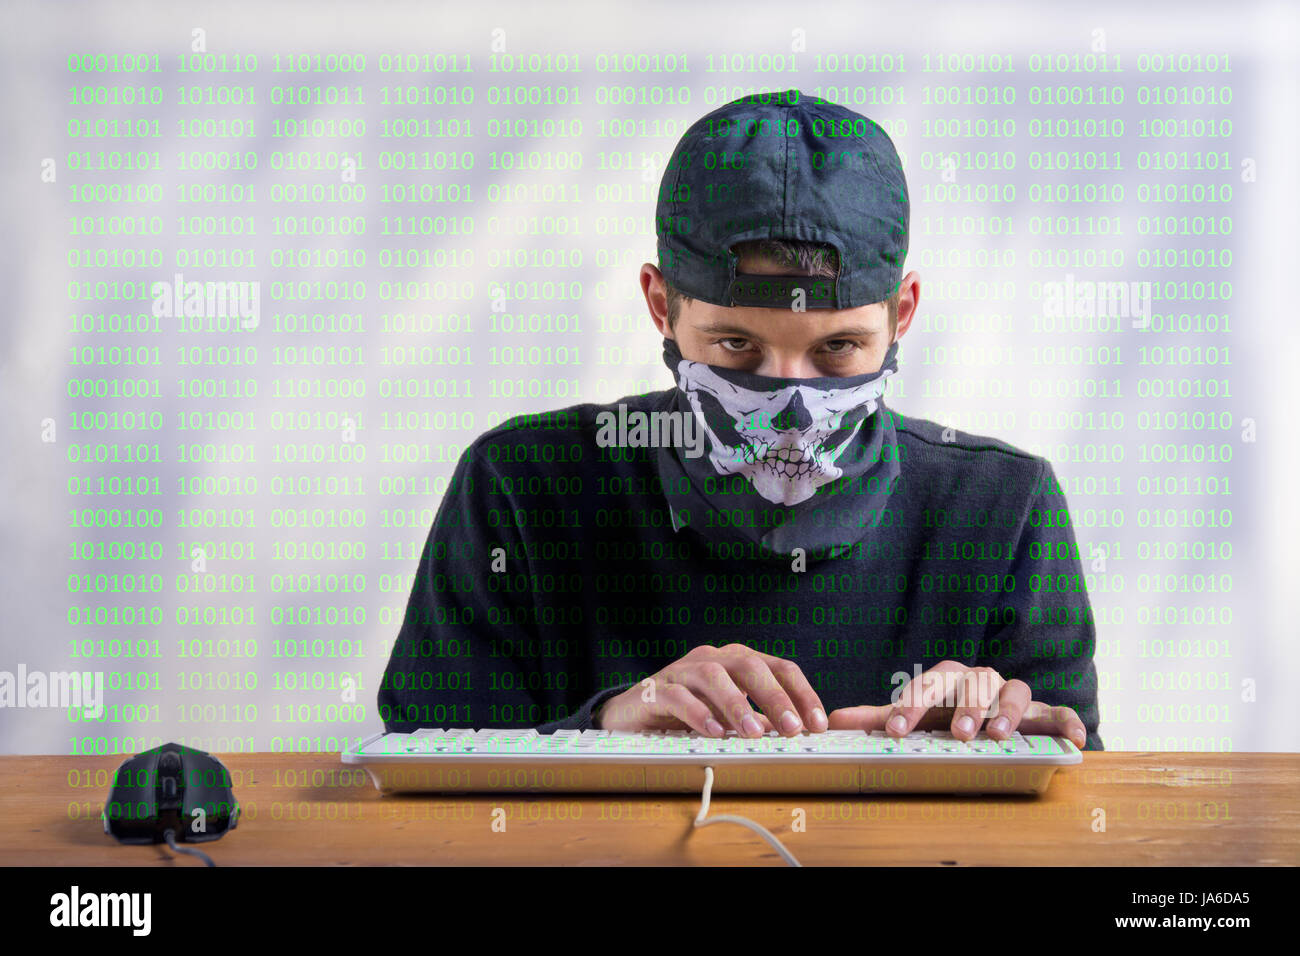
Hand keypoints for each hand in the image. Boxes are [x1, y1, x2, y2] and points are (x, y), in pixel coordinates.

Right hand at [594, 643, 829, 737]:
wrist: (631, 716)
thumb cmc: (687, 714)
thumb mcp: (729, 716)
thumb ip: (759, 720)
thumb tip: (797, 736)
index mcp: (736, 662)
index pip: (778, 667)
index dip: (801, 693)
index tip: (818, 724)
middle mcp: (712, 660)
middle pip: (749, 666)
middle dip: (774, 697)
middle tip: (792, 729)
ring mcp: (682, 671)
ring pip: (713, 676)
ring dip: (737, 705)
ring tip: (753, 733)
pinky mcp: (655, 690)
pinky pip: (678, 696)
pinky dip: (698, 713)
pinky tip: (713, 733)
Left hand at [825, 659, 1087, 748]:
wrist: (993, 719)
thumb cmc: (949, 715)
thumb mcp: (916, 718)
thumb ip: (879, 718)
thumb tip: (833, 719)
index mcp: (947, 680)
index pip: (927, 684)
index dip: (910, 704)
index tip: (896, 730)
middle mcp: (980, 680)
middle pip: (972, 681)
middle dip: (964, 706)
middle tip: (956, 733)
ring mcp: (1013, 693)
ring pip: (1013, 689)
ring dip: (1006, 710)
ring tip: (999, 735)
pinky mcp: (1043, 711)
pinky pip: (1058, 711)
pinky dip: (1068, 721)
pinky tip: (1077, 738)